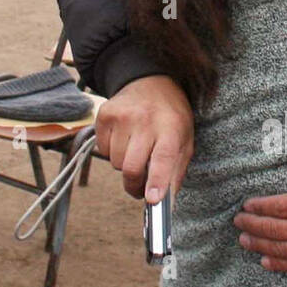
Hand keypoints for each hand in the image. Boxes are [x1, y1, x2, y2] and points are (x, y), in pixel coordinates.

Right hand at [95, 75, 193, 202]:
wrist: (150, 81)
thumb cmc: (170, 117)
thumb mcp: (185, 141)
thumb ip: (175, 172)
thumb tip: (166, 205)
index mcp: (170, 127)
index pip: (163, 157)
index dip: (157, 181)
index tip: (152, 200)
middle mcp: (145, 119)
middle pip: (132, 167)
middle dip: (134, 186)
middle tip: (139, 188)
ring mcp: (121, 115)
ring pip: (115, 162)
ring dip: (124, 165)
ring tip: (135, 149)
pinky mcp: (104, 114)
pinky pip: (102, 150)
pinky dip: (111, 151)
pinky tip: (123, 138)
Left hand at [233, 140, 286, 281]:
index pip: (281, 206)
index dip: (261, 206)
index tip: (246, 206)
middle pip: (276, 229)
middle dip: (253, 226)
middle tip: (237, 223)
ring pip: (282, 249)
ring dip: (260, 246)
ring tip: (244, 242)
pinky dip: (280, 265)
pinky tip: (267, 263)